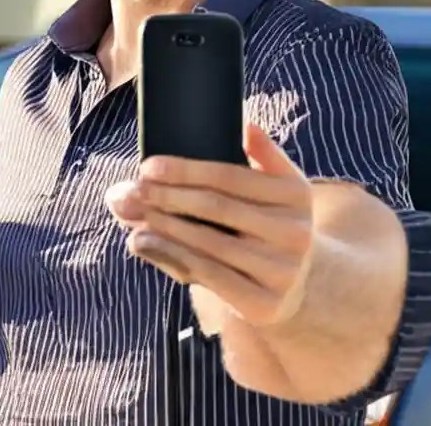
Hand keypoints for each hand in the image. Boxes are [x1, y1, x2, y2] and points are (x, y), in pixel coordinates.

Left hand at [106, 123, 316, 329]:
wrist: (295, 288)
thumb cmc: (267, 227)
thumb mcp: (273, 189)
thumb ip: (258, 156)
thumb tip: (245, 126)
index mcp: (296, 193)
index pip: (231, 176)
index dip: (186, 169)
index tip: (148, 166)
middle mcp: (295, 231)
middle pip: (217, 206)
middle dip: (168, 195)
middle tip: (134, 189)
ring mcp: (282, 271)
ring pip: (208, 242)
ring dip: (163, 225)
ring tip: (133, 213)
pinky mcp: (264, 304)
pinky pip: (207, 274)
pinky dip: (169, 255)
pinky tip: (142, 241)